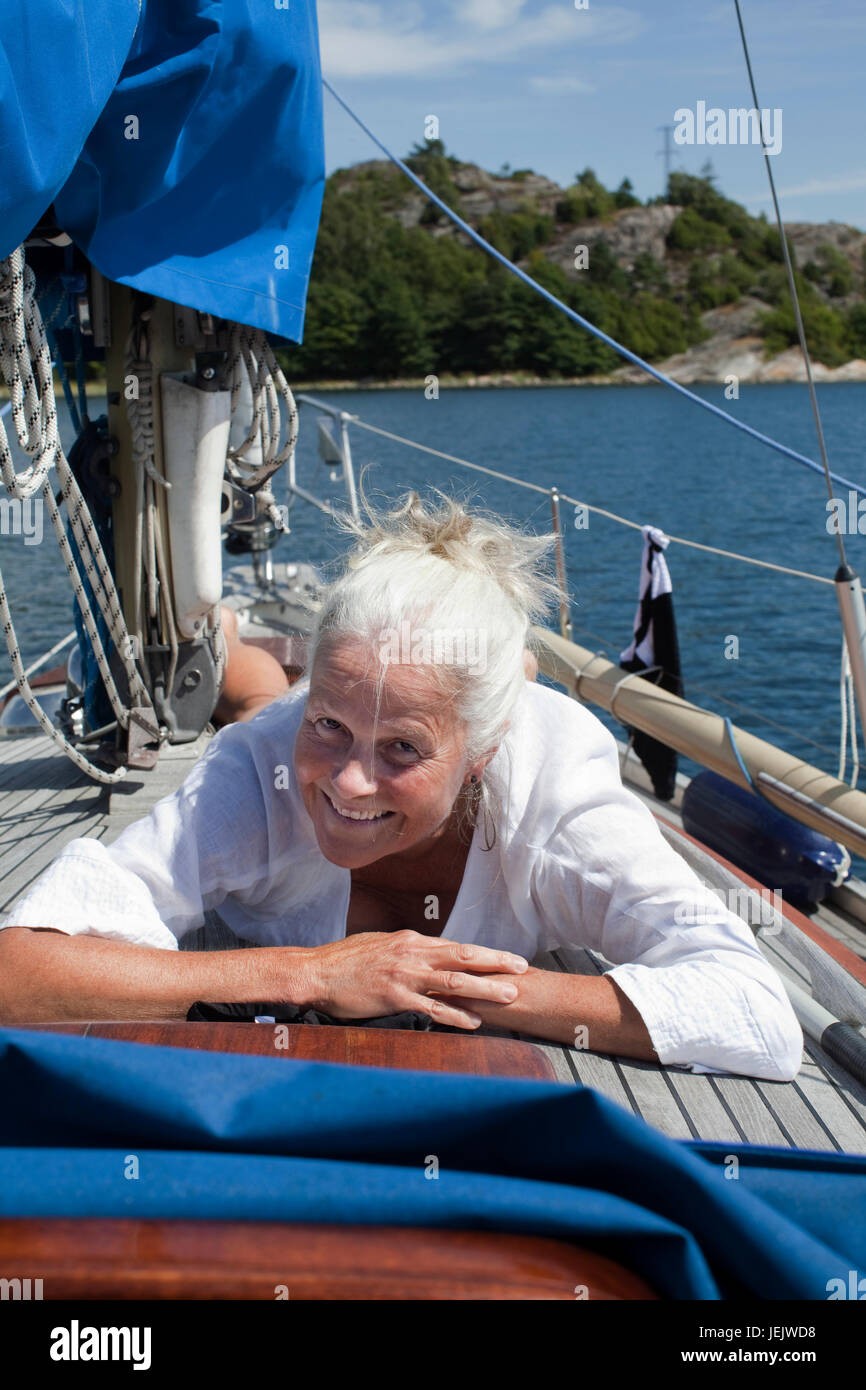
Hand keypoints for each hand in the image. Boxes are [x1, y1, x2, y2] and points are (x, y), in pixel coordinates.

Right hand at [304, 930, 528, 1029]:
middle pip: (464, 955)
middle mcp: (413, 954)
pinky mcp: (396, 997)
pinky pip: (432, 1008)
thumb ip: (406, 950)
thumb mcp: (380, 946)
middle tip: (522, 967)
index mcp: (411, 941)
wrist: (317, 971)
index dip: (483, 953)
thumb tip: (425, 954)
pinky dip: (456, 1015)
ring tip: (511, 995)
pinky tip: (474, 1022)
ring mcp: (405, 975)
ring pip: (455, 980)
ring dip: (486, 988)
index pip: (455, 946)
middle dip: (496, 961)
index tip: (505, 958)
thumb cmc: (346, 961)